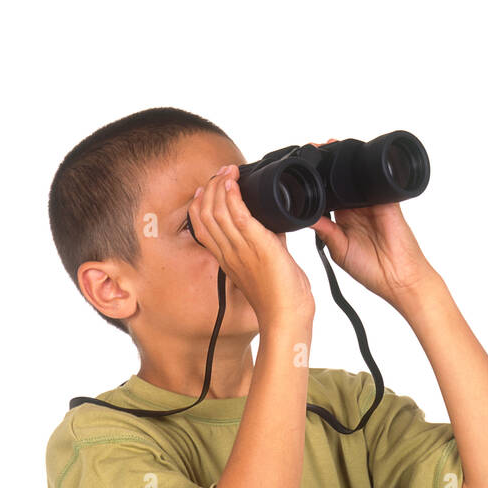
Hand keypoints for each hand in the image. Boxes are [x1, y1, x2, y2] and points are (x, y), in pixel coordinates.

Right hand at [187, 164, 314, 327]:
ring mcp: (240, 249)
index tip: (210, 188)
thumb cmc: (281, 297)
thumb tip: (274, 225)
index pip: (201, 226)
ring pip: (216, 210)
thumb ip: (266, 242)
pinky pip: (236, 215)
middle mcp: (229, 253)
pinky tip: (235, 183)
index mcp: (228, 259)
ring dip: (221, 185)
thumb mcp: (268, 264)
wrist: (287, 316)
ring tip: (229, 171)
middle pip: (204, 214)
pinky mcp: (257, 245)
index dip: (200, 203)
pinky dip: (233, 195)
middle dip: (210, 188)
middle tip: (223, 172)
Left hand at [306, 138, 434, 306]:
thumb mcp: (339, 249)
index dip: (316, 182)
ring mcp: (372, 203)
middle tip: (314, 150)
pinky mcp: (386, 200)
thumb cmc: (370, 270)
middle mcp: (356, 208)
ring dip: (346, 164)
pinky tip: (356, 163)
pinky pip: (376, 181)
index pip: (327, 195)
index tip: (303, 168)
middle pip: (340, 181)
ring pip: (356, 177)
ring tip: (331, 147)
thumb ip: (324, 230)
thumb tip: (304, 216)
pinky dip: (367, 171)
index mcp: (342, 219)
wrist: (398, 277)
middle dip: (328, 166)